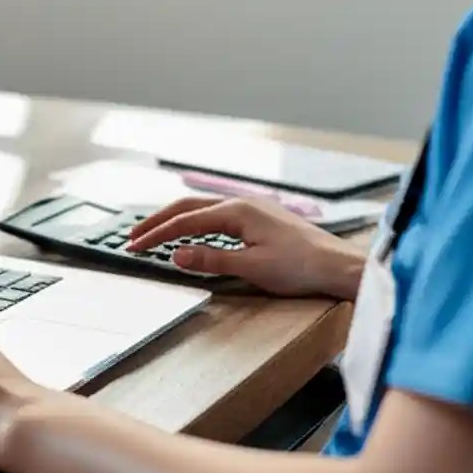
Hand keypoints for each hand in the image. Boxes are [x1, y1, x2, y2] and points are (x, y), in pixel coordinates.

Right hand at [127, 196, 364, 298]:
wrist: (339, 266)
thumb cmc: (301, 268)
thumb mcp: (253, 268)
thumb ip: (212, 260)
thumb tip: (177, 254)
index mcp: (237, 212)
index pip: (185, 222)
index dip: (157, 235)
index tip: (135, 247)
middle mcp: (243, 203)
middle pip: (189, 208)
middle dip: (159, 221)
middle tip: (134, 236)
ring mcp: (254, 208)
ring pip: (204, 210)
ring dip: (177, 220)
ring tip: (156, 232)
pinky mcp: (262, 218)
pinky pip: (219, 215)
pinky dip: (197, 222)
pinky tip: (194, 231)